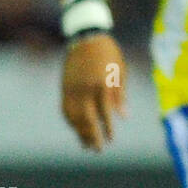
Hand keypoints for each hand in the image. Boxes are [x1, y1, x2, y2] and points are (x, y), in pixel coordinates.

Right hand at [61, 33, 126, 150]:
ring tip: (86, 145)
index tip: (110, 140)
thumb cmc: (109, 54)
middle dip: (92, 136)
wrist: (86, 38)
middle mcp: (85, 89)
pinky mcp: (64, 88)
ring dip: (79, 132)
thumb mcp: (121, 71)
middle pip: (87, 118)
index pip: (104, 113)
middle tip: (98, 150)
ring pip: (74, 116)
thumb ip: (120, 95)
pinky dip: (70, 121)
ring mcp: (72, 89)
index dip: (107, 128)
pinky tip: (76, 129)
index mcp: (102, 84)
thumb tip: (124, 116)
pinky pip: (65, 109)